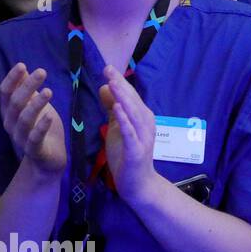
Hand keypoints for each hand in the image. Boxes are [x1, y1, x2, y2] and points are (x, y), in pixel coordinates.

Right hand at [0, 63, 66, 174]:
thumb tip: (22, 68)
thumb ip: (26, 90)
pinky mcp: (34, 151)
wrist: (47, 160)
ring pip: (24, 120)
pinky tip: (50, 116)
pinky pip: (34, 139)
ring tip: (48, 91)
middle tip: (41, 72)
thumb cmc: (41, 128)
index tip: (22, 65)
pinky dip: (41, 127)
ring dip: (36, 104)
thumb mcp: (34, 105)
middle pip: (15, 103)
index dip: (12, 79)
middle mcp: (10, 124)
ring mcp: (21, 138)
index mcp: (9, 112)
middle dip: (27, 86)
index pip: (5, 93)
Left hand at [98, 65, 160, 204]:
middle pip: (132, 101)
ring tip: (113, 83)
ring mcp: (142, 137)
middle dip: (120, 84)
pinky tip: (117, 109)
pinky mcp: (137, 150)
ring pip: (133, 113)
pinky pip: (130, 133)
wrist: (137, 183)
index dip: (119, 81)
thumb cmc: (127, 154)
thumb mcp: (117, 127)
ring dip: (124, 98)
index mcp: (141, 117)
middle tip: (108, 69)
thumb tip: (105, 86)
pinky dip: (125, 120)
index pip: (130, 95)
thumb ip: (113, 109)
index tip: (107, 67)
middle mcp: (145, 124)